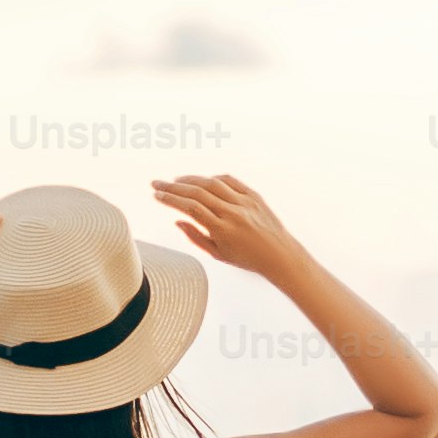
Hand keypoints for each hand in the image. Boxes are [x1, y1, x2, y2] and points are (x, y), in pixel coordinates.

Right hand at [146, 175, 306, 279]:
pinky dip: (212, 178)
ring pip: (212, 183)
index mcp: (223, 230)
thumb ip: (196, 237)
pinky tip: (201, 180)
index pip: (190, 209)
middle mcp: (234, 213)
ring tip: (175, 180)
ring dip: (190, 179)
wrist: (280, 255)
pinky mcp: (254, 195)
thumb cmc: (248, 259)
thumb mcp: (218, 254)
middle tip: (157, 183)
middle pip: (197, 192)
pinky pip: (230, 181)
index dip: (171, 200)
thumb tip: (178, 220)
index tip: (156, 195)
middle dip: (173, 186)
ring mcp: (245, 202)